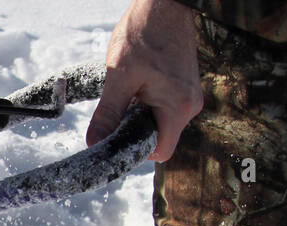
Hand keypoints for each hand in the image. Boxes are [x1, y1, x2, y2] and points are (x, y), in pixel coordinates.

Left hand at [86, 0, 203, 161]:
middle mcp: (191, 104)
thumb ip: (108, 114)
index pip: (160, 150)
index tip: (117, 136)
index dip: (136, 150)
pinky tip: (137, 81)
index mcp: (179, 107)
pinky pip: (162, 106)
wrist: (165, 4)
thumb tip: (95, 143)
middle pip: (158, 136)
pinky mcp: (183, 85)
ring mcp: (189, 94)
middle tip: (119, 105)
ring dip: (138, 113)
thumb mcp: (119, 77)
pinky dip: (146, 101)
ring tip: (129, 87)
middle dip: (135, 128)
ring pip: (158, 120)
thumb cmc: (145, 34)